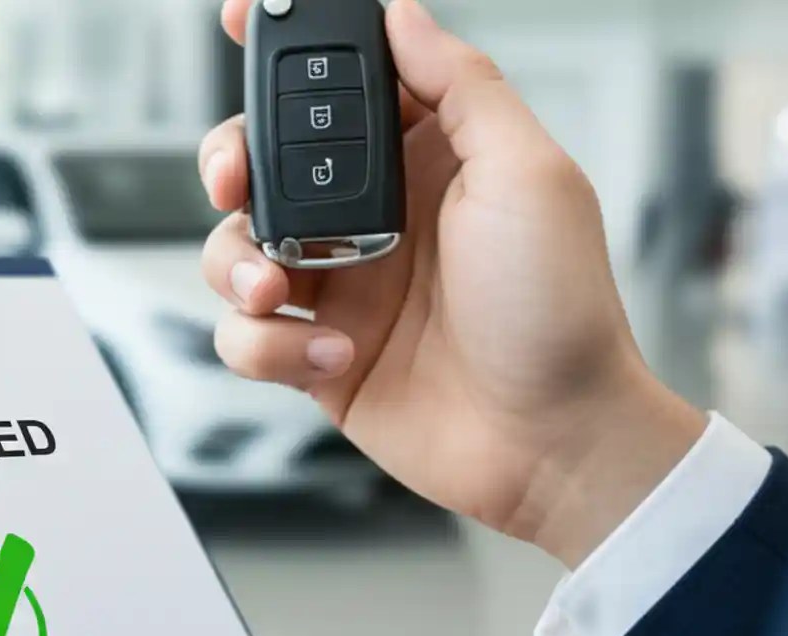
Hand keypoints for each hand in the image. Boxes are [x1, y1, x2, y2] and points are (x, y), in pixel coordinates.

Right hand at [199, 0, 705, 567]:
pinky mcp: (316, 357)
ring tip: (278, 293)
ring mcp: (338, 289)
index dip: (286, 54)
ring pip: (233, 250)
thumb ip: (463, 86)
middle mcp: (369, 219)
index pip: (339, 89)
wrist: (553, 442)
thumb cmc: (559, 310)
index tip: (242, 19)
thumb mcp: (528, 174)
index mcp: (420, 162)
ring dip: (235, 267)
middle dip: (228, 163)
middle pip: (260, 164)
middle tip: (231, 181)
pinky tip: (335, 358)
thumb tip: (403, 15)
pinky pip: (246, 337)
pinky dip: (271, 348)